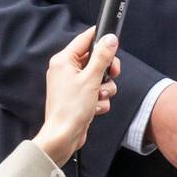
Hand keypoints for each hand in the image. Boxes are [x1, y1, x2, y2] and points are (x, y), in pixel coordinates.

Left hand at [33, 27, 121, 166]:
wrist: (63, 137)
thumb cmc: (71, 109)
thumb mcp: (91, 78)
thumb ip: (103, 57)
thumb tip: (110, 39)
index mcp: (64, 61)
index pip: (85, 39)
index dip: (101, 39)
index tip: (114, 40)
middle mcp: (66, 70)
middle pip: (95, 58)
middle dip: (107, 70)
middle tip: (112, 75)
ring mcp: (71, 84)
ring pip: (99, 76)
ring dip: (105, 88)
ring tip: (98, 97)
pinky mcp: (77, 96)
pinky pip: (96, 90)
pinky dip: (99, 99)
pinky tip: (94, 107)